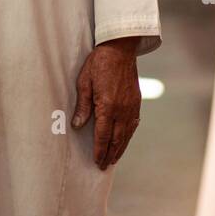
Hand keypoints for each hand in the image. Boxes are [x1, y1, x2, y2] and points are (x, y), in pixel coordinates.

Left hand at [71, 38, 140, 170]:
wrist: (120, 49)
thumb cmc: (99, 63)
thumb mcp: (84, 82)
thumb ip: (82, 106)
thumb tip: (78, 126)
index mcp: (107, 106)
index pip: (103, 135)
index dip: (100, 150)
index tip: (97, 161)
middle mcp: (122, 109)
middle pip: (116, 139)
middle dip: (110, 154)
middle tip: (104, 166)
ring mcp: (131, 106)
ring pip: (127, 134)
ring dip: (120, 148)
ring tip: (114, 159)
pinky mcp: (136, 101)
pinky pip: (134, 124)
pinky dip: (129, 136)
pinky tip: (125, 140)